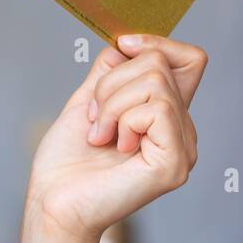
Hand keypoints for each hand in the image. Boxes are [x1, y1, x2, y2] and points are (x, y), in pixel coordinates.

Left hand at [22, 34, 206, 242]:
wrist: (53, 199)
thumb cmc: (66, 161)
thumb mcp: (87, 102)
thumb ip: (110, 72)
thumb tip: (127, 42)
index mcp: (165, 116)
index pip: (189, 59)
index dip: (156, 43)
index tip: (122, 45)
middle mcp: (182, 130)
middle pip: (159, 62)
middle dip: (111, 81)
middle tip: (95, 118)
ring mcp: (183, 147)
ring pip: (154, 81)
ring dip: (110, 103)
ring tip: (101, 135)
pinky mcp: (175, 161)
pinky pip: (156, 108)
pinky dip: (121, 119)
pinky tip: (114, 146)